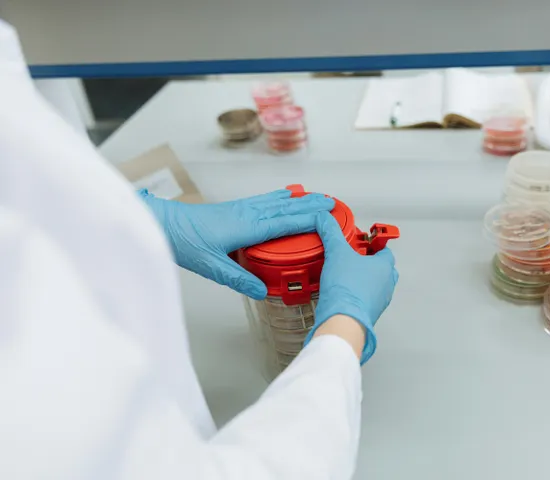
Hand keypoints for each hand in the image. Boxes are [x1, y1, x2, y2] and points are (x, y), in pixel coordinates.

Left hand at [139, 189, 334, 298]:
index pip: (286, 221)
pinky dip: (280, 198)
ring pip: (277, 202)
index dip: (310, 218)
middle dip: (311, 205)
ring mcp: (242, 209)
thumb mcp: (212, 266)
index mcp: (248, 227)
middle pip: (287, 207)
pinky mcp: (235, 208)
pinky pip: (265, 201)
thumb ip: (238, 278)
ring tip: (316, 197)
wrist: (164, 224)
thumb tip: (262, 291)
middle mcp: (248, 214)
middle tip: (333, 203)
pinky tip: (284, 196)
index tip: (329, 214)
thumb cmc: (184, 242)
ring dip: (299, 200)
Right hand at [305, 212, 398, 363]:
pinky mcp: (367, 313)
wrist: (342, 321)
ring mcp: (378, 301)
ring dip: (359, 279)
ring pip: (371, 284)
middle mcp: (386, 284)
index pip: (383, 249)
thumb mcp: (336, 252)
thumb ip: (331, 232)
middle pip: (378, 267)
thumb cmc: (347, 290)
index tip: (360, 240)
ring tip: (342, 274)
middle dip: (364, 261)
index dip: (370, 243)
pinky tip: (339, 292)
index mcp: (385, 267)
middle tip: (349, 256)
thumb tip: (325, 219)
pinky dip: (354, 294)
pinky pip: (363, 299)